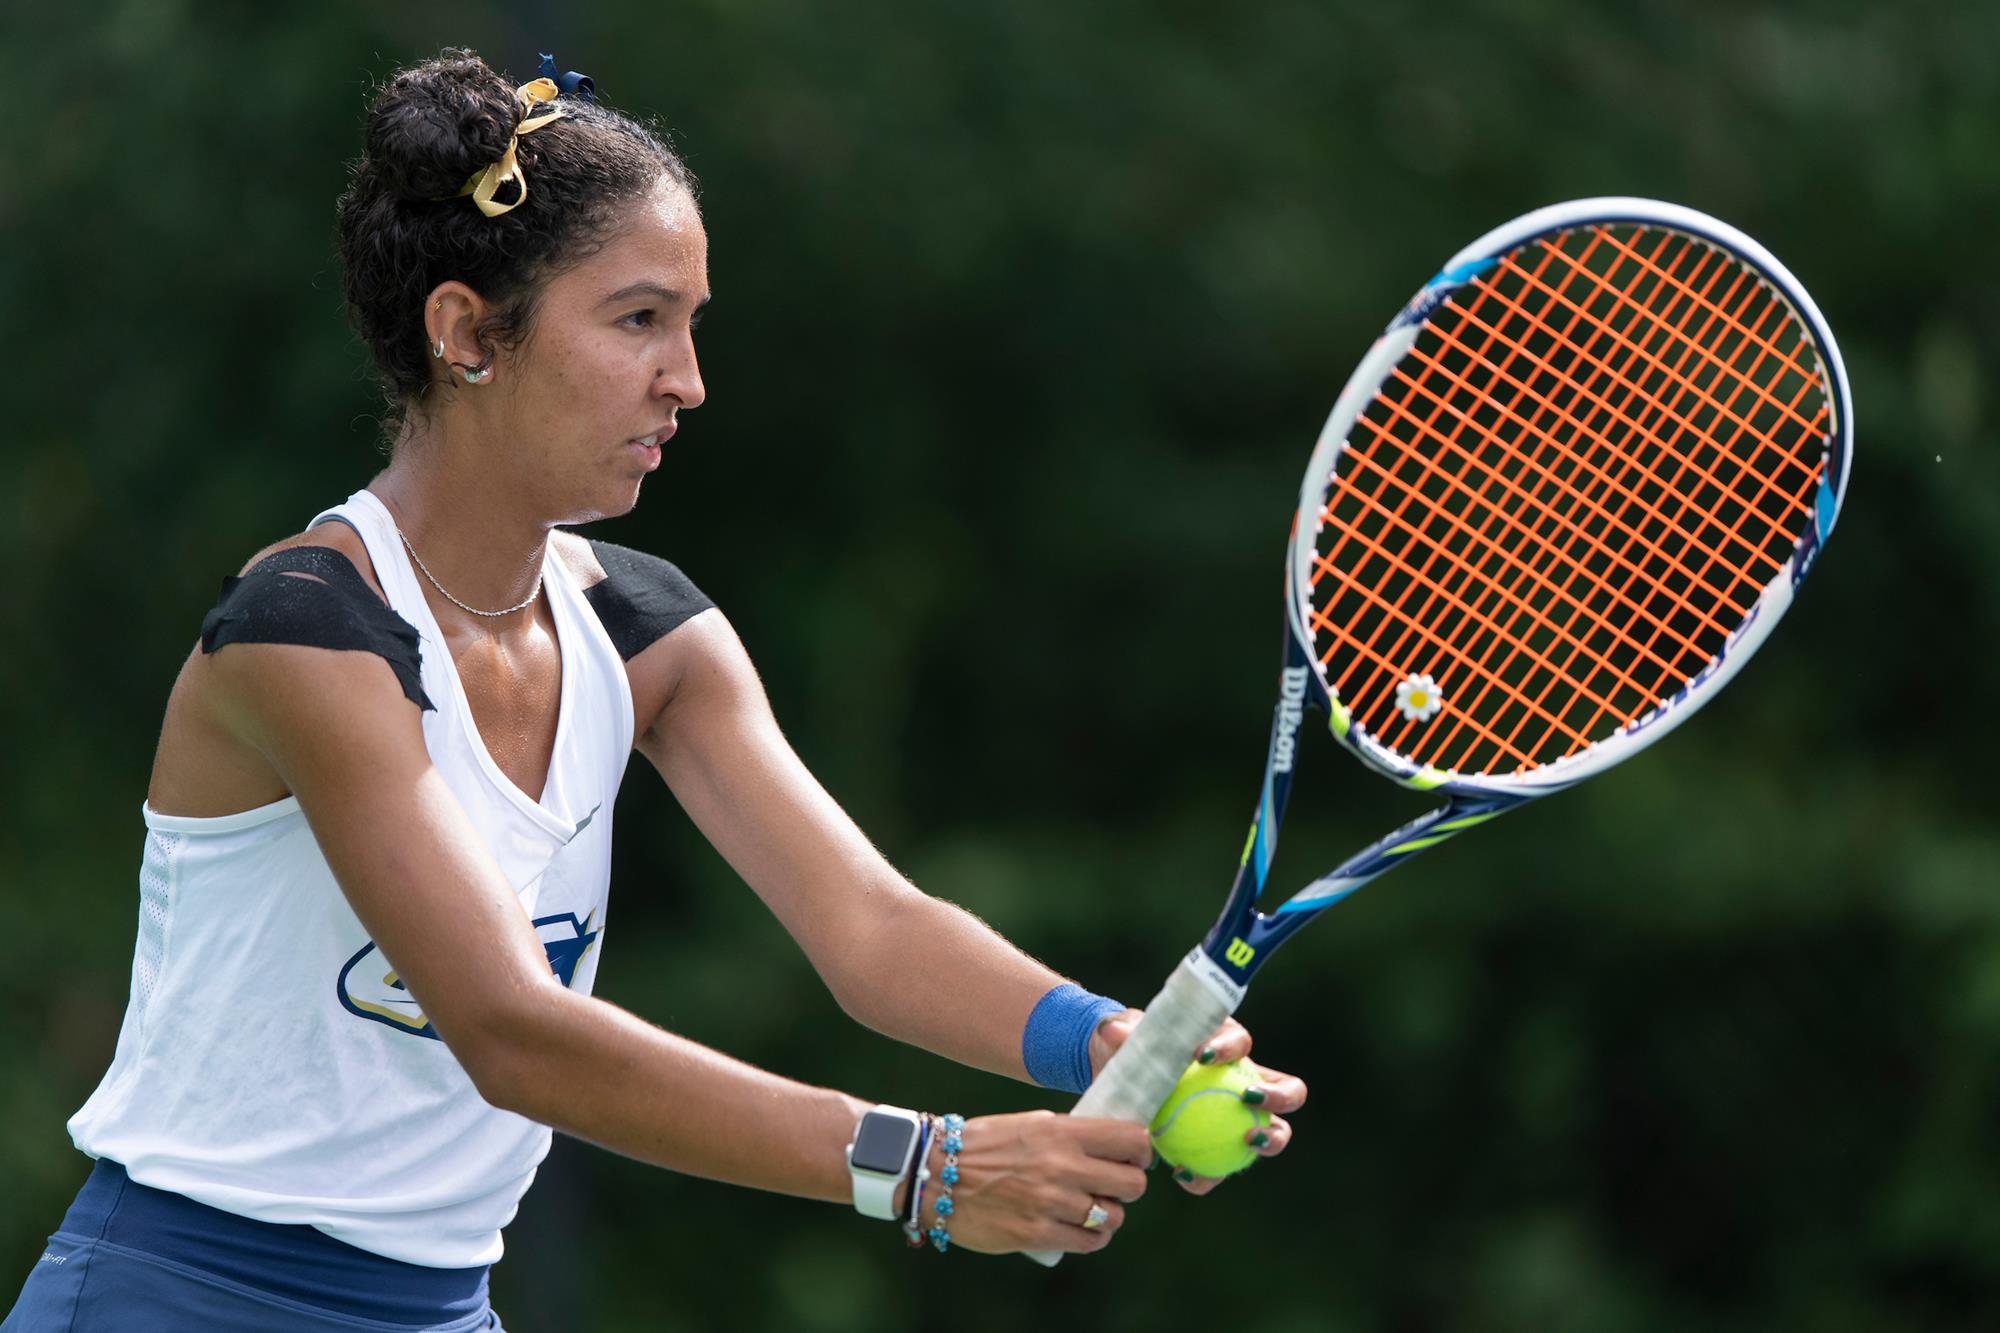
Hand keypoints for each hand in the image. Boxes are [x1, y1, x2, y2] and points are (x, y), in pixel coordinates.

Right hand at [911, 1110, 1150, 1253]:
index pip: (1132, 1140)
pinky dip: (1090, 1238)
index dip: (1141, 1152)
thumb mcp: (1032, 1124)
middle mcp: (1062, 1166)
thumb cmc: (986, 1145)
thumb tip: (1115, 1144)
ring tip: (1088, 1208)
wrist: (936, 1174)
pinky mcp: (1036, 1234)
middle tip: (1111, 1186)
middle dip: (1127, 1187)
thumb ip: (1073, 1134)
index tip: (1133, 1158)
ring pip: (1113, 1217)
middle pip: (1133, 1185)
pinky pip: (1088, 1242)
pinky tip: (1078, 1228)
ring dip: (1107, 1215)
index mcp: (1062, 1132)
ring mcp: (1050, 1202)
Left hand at [1090, 1010, 1307, 1194]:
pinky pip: (1223, 1166)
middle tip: (1250, 1099)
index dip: (1230, 1046)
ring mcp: (1241, 1118)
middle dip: (1280, 1095)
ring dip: (1271, 1139)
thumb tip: (1116, 1031)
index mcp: (1226, 1045)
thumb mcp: (1122, 1038)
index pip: (1239, 1040)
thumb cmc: (1131, 1051)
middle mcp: (1245, 1081)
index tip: (1201, 1055)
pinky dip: (1208, 1173)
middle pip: (1287, 1088)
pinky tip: (1182, 1173)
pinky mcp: (1222, 1149)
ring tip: (1248, 1141)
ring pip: (1274, 1131)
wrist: (1122, 1085)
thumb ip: (1122, 1033)